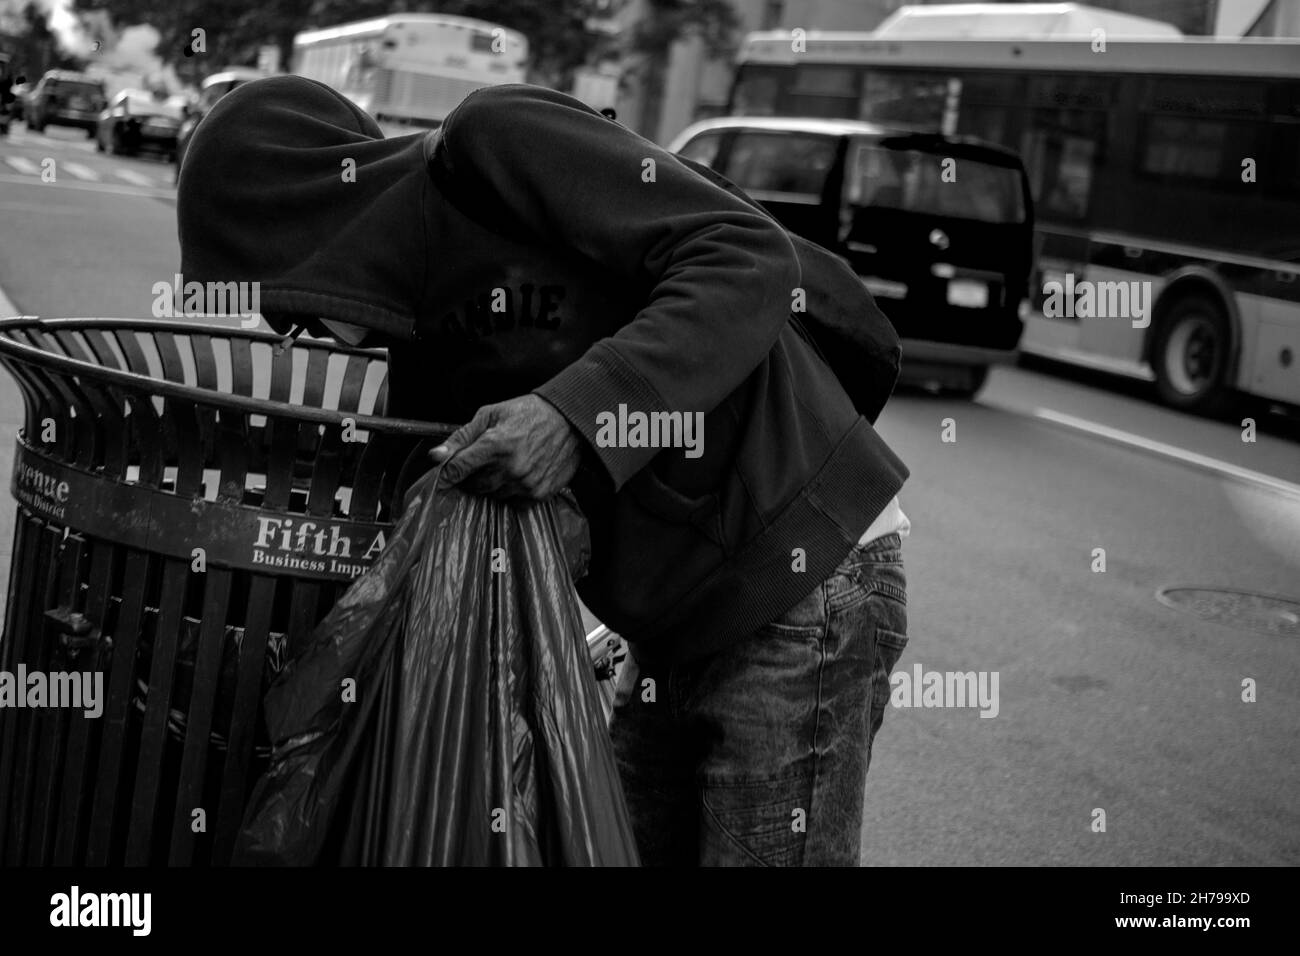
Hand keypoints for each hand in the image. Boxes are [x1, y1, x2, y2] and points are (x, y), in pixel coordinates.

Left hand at [429, 394, 581, 499]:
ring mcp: (526, 483)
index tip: (443, 478)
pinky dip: (510, 493)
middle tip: (477, 466)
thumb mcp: (491, 414)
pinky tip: (516, 477)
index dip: (447, 475)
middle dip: (471, 478)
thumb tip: (436, 456)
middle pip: (475, 486)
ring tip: (501, 467)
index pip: (459, 469)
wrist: (570, 419)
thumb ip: (462, 436)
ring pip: (494, 495)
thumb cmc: (528, 413)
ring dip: (491, 485)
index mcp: (495, 444)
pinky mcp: (540, 493)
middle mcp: (510, 467)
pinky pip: (514, 503)